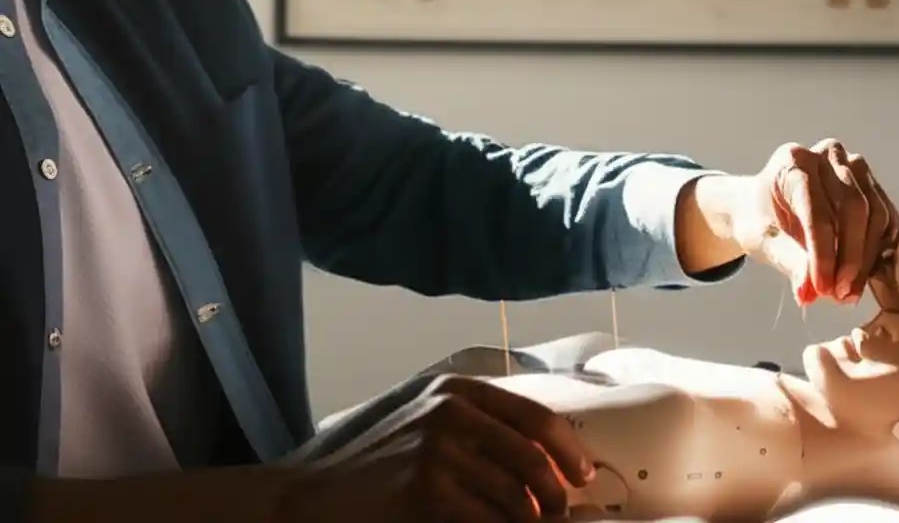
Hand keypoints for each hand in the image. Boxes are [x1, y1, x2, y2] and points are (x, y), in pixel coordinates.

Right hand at [278, 375, 593, 521]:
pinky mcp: (426, 490)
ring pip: (515, 499)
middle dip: (556, 498)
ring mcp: (438, 450)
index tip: (583, 475)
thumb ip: (476, 424)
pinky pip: (487, 521)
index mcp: (457, 390)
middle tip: (558, 517)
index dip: (568, 451)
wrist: (313, 496)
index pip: (536, 417)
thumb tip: (545, 455)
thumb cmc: (376, 465)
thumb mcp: (425, 422)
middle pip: (533, 462)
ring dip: (530, 522)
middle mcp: (451, 412)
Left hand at [736, 140, 898, 305]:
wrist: (765, 207)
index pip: (816, 209)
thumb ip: (789, 262)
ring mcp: (853, 166)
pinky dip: (877, 250)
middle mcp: (827, 154)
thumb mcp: (763, 241)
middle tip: (839, 295)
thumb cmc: (760, 220)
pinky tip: (862, 276)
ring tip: (848, 293)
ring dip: (866, 259)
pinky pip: (885, 218)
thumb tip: (810, 293)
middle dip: (849, 258)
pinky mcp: (871, 184)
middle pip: (853, 207)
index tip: (823, 289)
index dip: (823, 254)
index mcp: (793, 161)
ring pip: (875, 213)